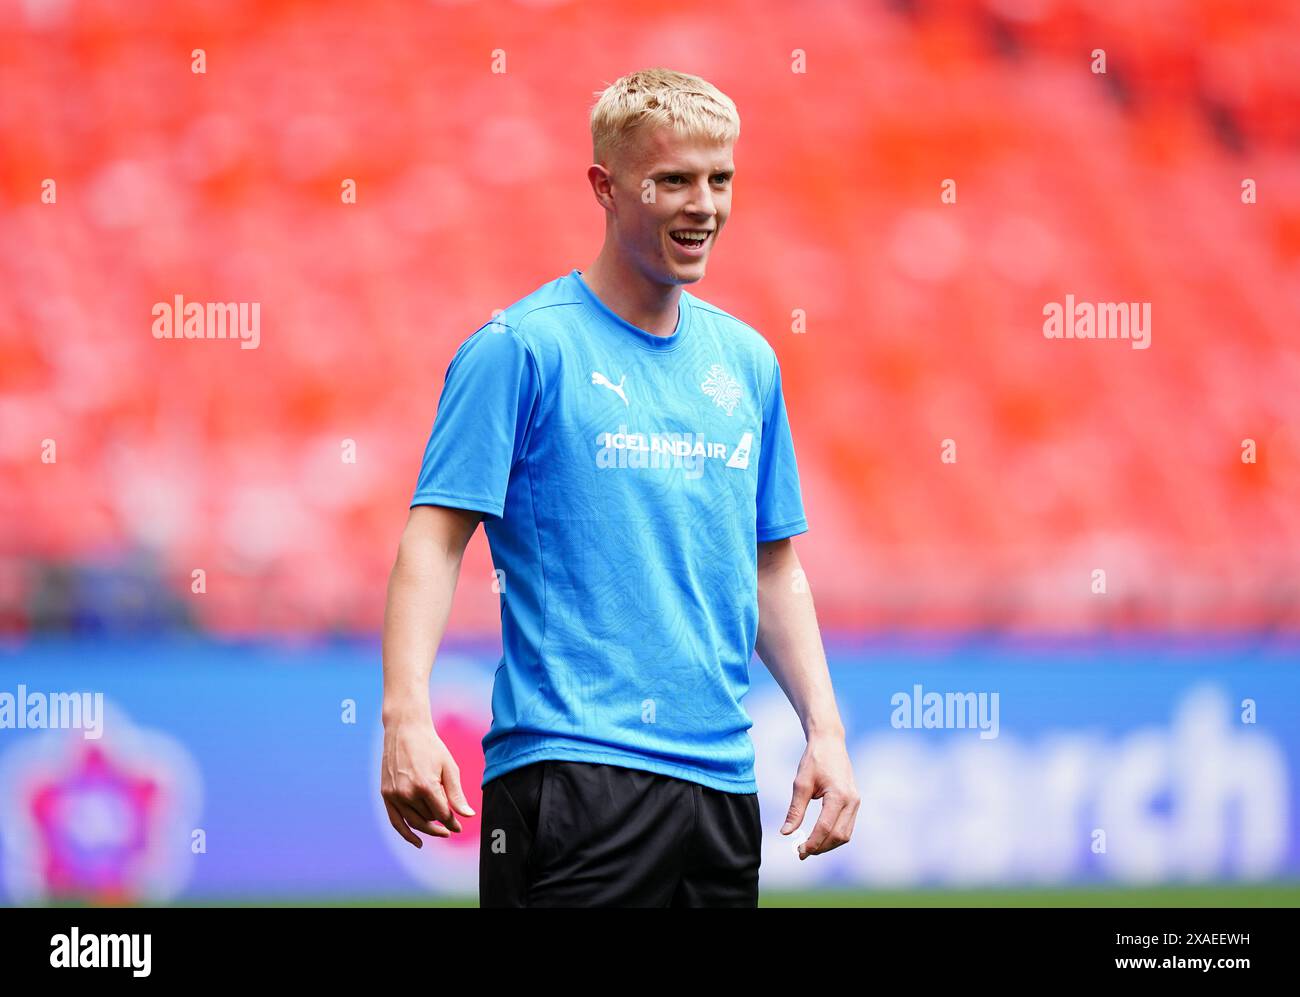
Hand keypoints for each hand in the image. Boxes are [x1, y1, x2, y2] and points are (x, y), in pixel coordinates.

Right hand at [380, 715, 474, 847]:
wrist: (405, 729)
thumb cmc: (430, 746)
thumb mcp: (449, 767)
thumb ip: (457, 794)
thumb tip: (468, 816)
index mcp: (426, 786)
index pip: (442, 814)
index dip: (452, 823)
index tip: (458, 827)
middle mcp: (408, 793)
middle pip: (429, 819)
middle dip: (441, 823)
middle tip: (451, 828)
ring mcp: (394, 795)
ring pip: (414, 821)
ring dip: (427, 827)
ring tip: (438, 830)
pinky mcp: (386, 794)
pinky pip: (396, 821)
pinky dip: (406, 834)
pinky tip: (418, 842)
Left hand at [781, 733, 858, 858]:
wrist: (830, 742)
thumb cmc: (814, 760)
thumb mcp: (800, 783)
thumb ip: (795, 810)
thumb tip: (786, 833)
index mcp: (839, 795)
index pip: (826, 827)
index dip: (812, 842)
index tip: (798, 851)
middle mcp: (852, 801)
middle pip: (838, 836)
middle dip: (820, 847)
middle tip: (801, 852)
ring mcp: (856, 802)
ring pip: (845, 834)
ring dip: (828, 844)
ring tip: (809, 847)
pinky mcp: (854, 802)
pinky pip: (847, 826)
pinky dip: (834, 835)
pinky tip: (819, 836)